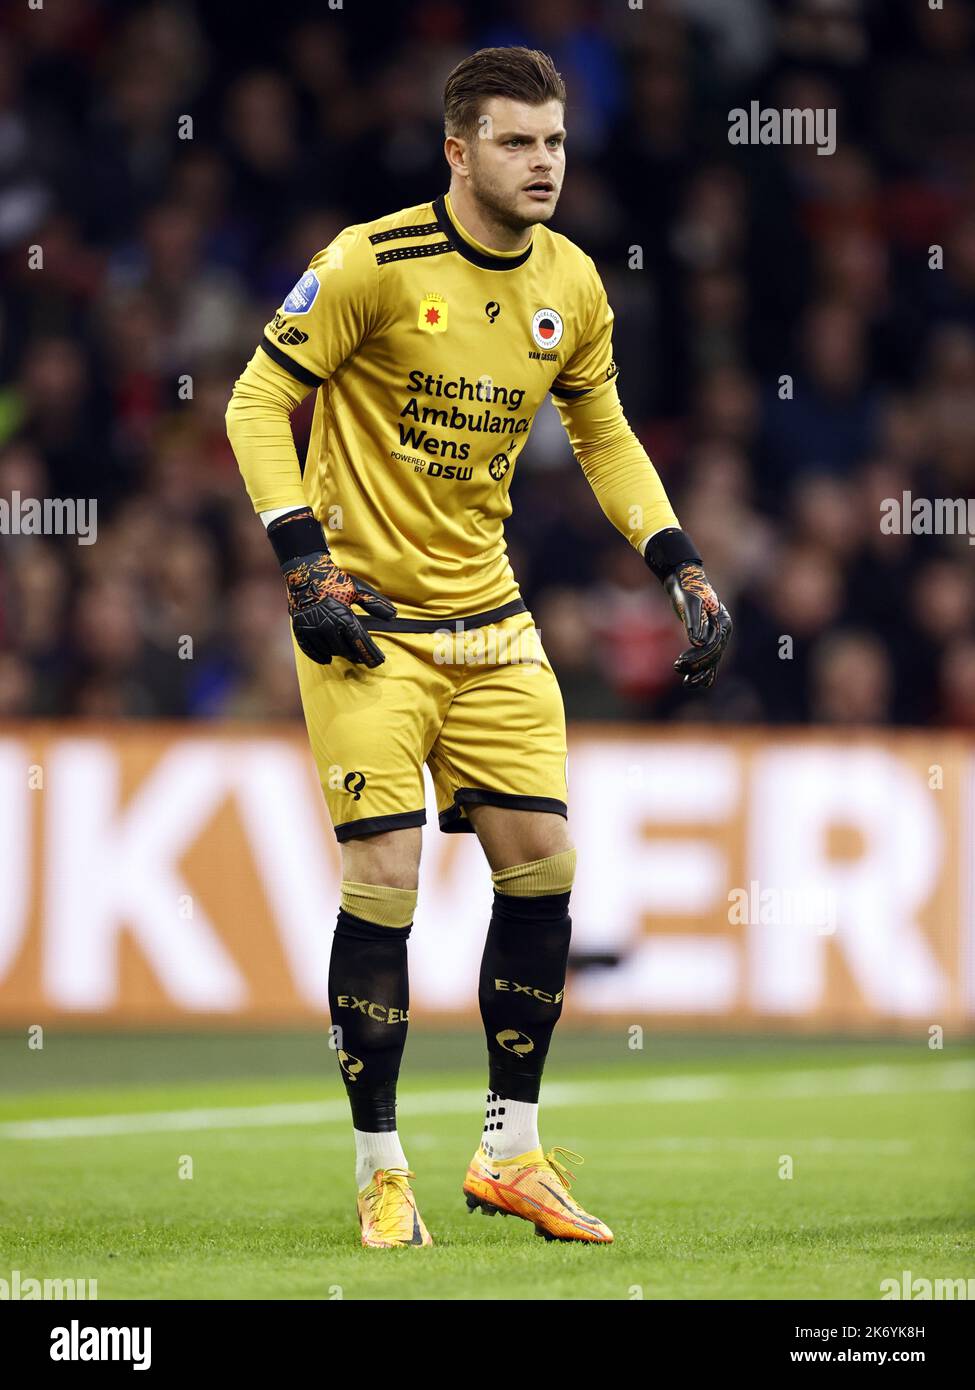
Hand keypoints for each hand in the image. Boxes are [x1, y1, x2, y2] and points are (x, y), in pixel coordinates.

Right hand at [283, 552, 396, 666]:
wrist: (306, 571)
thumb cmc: (334, 580)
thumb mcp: (357, 589)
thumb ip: (375, 604)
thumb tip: (393, 615)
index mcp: (344, 617)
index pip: (360, 642)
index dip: (370, 654)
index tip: (378, 662)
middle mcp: (328, 626)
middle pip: (345, 650)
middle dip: (356, 655)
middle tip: (363, 657)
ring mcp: (312, 629)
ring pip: (329, 650)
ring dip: (340, 653)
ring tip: (348, 653)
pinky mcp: (300, 629)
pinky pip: (310, 649)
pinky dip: (319, 656)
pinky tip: (327, 659)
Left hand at [664, 562, 731, 688]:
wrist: (685, 579)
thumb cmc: (687, 589)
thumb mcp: (689, 604)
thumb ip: (694, 622)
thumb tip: (697, 642)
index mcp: (722, 622)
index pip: (713, 645)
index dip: (699, 656)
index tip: (681, 662)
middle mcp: (722, 630)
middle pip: (714, 655)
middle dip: (697, 665)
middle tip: (677, 667)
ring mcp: (715, 634)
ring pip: (713, 659)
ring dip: (700, 672)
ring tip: (686, 682)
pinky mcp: (707, 636)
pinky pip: (709, 657)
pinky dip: (704, 670)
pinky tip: (695, 682)